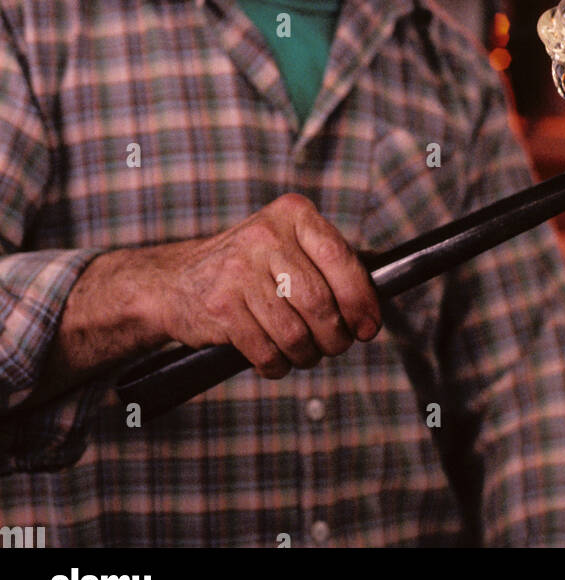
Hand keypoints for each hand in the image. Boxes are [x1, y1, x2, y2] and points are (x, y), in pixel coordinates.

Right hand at [150, 194, 380, 377]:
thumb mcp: (287, 245)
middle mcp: (265, 235)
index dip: (361, 299)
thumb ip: (327, 264)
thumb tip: (372, 306)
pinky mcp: (220, 306)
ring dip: (307, 355)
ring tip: (305, 353)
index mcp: (292, 213)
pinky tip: (276, 360)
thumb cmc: (250, 268)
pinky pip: (266, 352)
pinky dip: (278, 366)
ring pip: (295, 333)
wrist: (177, 281)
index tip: (369, 326)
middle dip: (336, 336)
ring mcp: (239, 270)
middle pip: (320, 302)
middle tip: (336, 345)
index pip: (340, 258)